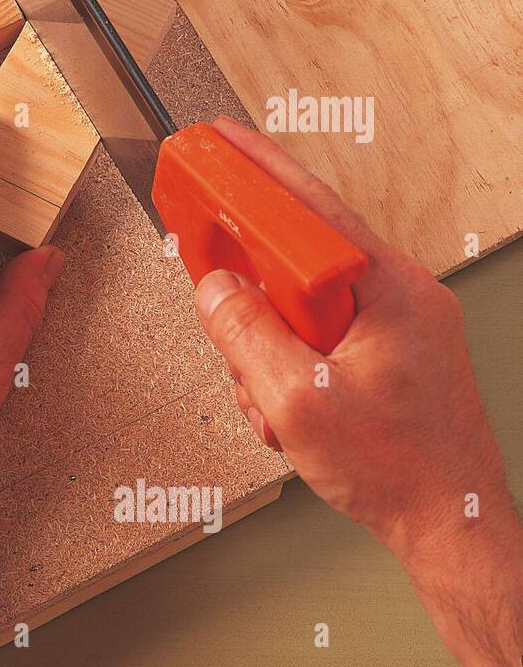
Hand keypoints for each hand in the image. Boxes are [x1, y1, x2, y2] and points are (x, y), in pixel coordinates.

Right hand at [192, 116, 507, 556]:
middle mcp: (398, 295)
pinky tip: (290, 412)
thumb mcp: (298, 399)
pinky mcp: (387, 352)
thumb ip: (245, 333)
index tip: (219, 141)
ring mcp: (395, 325)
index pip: (310, 208)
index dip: (257, 170)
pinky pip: (317, 338)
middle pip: (296, 262)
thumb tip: (215, 289)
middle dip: (254, 306)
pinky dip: (289, 371)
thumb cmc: (402, 469)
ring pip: (300, 308)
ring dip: (269, 355)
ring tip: (277, 405)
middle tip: (233, 329)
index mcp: (388, 288)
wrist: (450, 524)